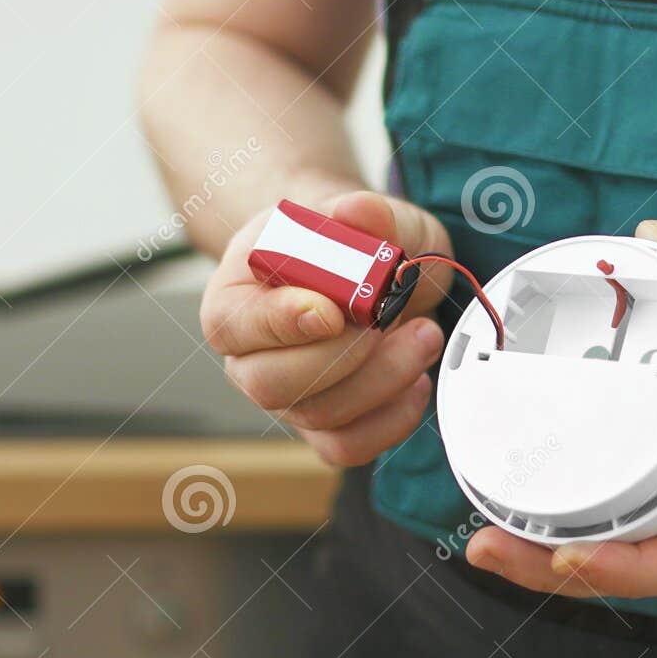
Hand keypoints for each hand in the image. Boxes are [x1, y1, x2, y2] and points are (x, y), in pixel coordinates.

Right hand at [203, 190, 453, 465]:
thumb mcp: (367, 214)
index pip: (234, 325)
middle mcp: (249, 356)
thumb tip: (358, 211)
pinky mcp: (324, 425)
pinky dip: (388, 422)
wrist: (366, 266)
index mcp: (234, 296)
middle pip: (268, 384)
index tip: (332, 310)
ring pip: (316, 416)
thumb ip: (367, 211)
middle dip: (338, 359)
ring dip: (378, 382)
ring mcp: (286, 397)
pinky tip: (417, 383)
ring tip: (422, 336)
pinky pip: (345, 446)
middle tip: (387, 322)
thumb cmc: (351, 240)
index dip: (282, 323)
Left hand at [467, 206, 656, 598]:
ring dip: (572, 564)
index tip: (561, 551)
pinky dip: (606, 544)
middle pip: (646, 575)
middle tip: (480, 545)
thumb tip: (650, 236)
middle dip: (558, 571)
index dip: (624, 565)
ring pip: (648, 567)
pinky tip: (551, 524)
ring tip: (494, 542)